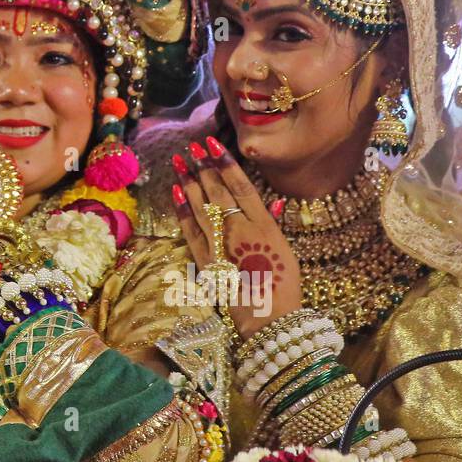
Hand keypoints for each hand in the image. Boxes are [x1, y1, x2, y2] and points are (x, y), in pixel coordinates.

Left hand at [171, 136, 302, 338]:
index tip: (213, 143)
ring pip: (200, 205)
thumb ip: (273, 223)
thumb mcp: (285, 249)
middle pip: (217, 190)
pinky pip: (190, 229)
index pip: (240, 185)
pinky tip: (175, 192)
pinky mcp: (205, 260)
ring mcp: (220, 244)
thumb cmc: (284, 285)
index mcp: (264, 224)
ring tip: (179, 161)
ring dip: (188, 181)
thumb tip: (268, 203)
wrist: (269, 318)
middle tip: (191, 147)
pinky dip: (182, 210)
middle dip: (203, 166)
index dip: (224, 162)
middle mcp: (239, 229)